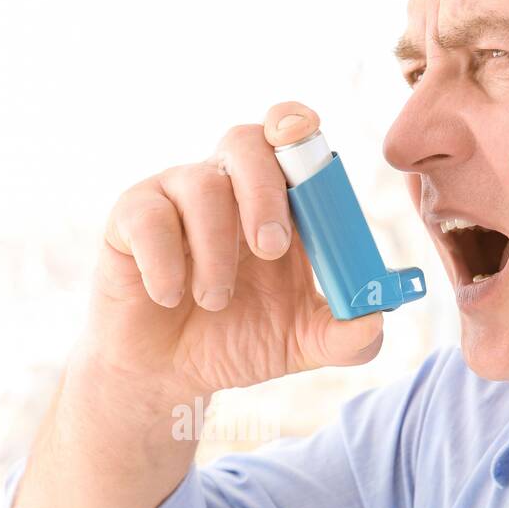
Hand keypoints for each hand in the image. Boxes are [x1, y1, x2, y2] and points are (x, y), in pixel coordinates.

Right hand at [84, 100, 385, 398]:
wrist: (168, 376)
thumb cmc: (236, 342)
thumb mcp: (301, 345)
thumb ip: (347, 334)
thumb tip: (378, 317)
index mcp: (277, 200)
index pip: (293, 138)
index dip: (301, 131)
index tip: (312, 152)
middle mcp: (227, 185)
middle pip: (246, 141)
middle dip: (265, 191)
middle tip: (271, 249)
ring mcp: (176, 196)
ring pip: (200, 185)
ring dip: (216, 251)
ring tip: (214, 302)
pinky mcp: (130, 218)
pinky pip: (149, 218)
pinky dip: (166, 264)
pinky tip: (171, 298)